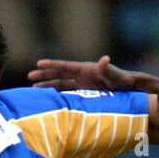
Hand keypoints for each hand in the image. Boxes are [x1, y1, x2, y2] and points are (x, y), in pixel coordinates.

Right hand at [28, 55, 157, 93]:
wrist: (129, 88)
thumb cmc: (122, 80)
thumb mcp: (115, 75)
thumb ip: (108, 69)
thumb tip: (104, 59)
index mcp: (85, 69)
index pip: (65, 67)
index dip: (52, 65)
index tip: (39, 64)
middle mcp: (81, 75)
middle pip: (59, 74)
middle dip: (44, 75)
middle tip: (30, 76)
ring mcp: (82, 83)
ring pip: (61, 83)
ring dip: (48, 85)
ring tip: (34, 88)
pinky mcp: (84, 92)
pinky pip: (67, 92)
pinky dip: (57, 94)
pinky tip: (48, 98)